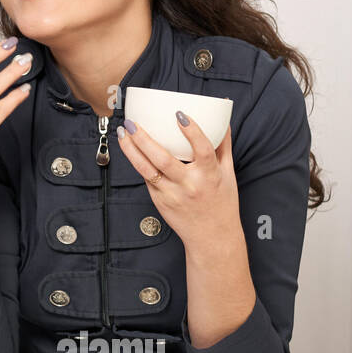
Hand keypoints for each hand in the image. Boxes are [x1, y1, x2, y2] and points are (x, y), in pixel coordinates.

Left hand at [116, 110, 240, 253]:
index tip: (179, 114)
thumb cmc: (222, 203)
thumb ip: (224, 146)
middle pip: (163, 159)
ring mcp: (171, 194)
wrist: (212, 238)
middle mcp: (189, 185)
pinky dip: (138, 162)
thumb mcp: (229, 174)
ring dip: (131, 150)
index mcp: (209, 175)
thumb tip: (222, 120)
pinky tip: (131, 149)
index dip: (192, 132)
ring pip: (146, 170)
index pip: (202, 150)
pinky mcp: (159, 201)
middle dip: (144, 139)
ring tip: (123, 133)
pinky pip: (146, 178)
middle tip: (132, 123)